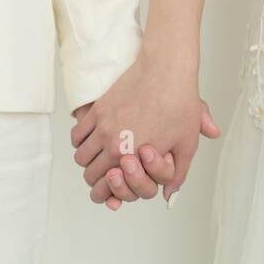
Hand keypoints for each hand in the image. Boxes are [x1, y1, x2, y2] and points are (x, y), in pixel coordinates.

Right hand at [71, 52, 219, 209]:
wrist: (166, 69)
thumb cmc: (179, 104)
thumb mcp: (186, 144)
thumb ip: (177, 174)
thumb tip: (168, 194)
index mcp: (130, 156)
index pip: (105, 187)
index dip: (105, 193)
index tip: (108, 189)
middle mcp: (111, 142)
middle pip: (89, 173)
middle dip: (96, 179)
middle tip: (105, 175)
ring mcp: (101, 125)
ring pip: (80, 155)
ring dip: (88, 160)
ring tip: (100, 158)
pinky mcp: (97, 109)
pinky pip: (77, 134)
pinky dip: (81, 141)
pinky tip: (92, 139)